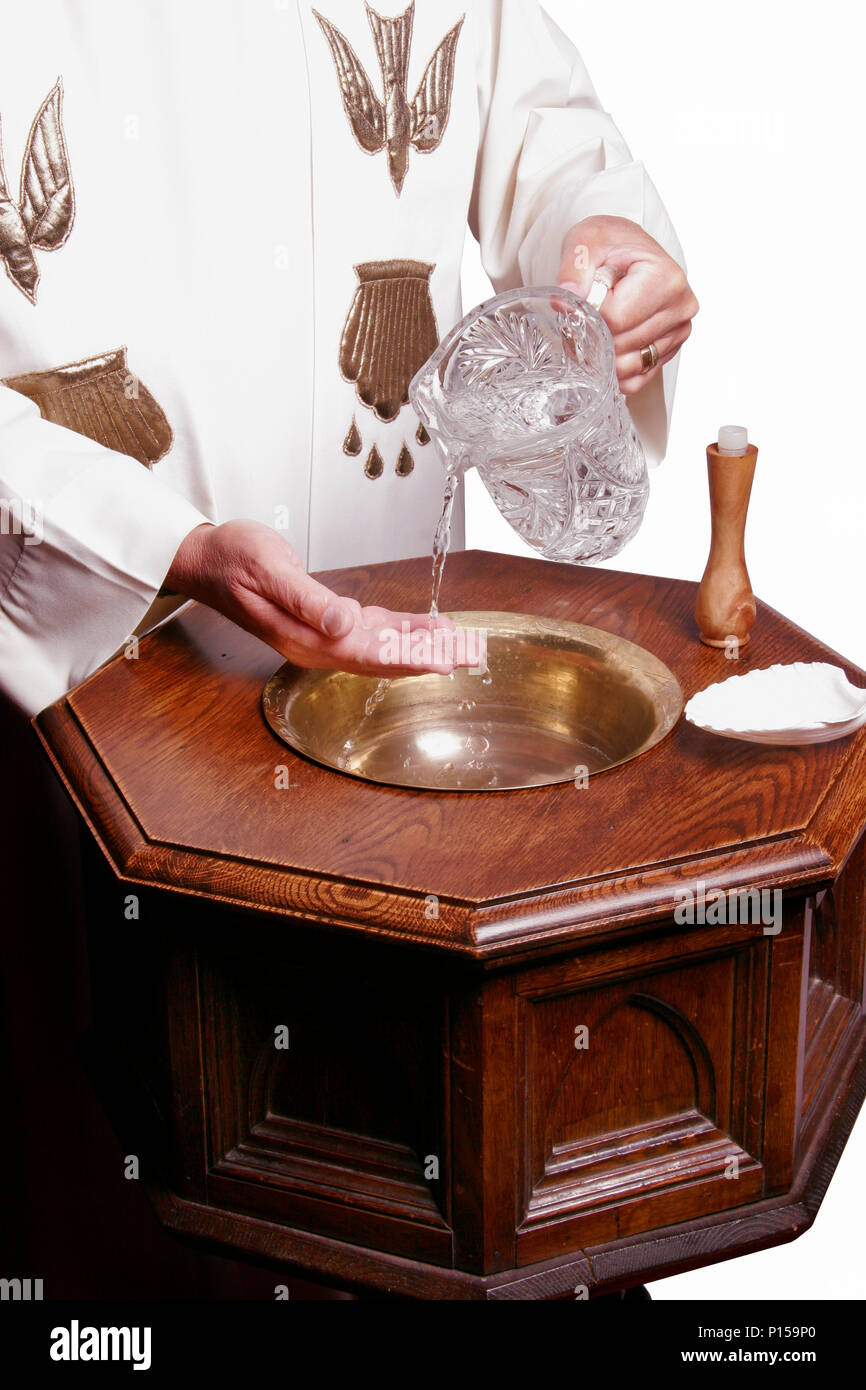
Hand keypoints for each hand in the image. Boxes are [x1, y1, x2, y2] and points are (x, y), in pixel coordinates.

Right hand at [166, 519, 470, 676]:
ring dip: (419, 645)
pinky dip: (401, 630)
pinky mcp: (325, 620)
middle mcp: (316, 644)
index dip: (408, 659)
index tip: (443, 660)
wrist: (206, 558)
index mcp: (305, 638)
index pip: (367, 655)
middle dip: (425, 657)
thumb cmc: (232, 559)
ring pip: (381, 647)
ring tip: (459, 644)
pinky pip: (371, 631)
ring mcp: (321, 635)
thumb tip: (343, 622)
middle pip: (382, 659)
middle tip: (467, 656)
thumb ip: (308, 599)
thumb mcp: (270, 570)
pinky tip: (426, 627)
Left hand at [557, 215, 698, 395]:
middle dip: (593, 338)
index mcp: (666, 278)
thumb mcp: (587, 241)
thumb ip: (574, 268)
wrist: (626, 249)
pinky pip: (638, 379)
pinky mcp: (670, 350)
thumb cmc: (611, 243)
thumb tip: (565, 299)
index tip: (579, 304)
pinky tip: (606, 349)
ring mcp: (678, 331)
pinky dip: (615, 372)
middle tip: (579, 319)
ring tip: (592, 331)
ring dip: (602, 357)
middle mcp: (680, 307)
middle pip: (623, 345)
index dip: (589, 317)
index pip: (616, 319)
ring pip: (629, 366)